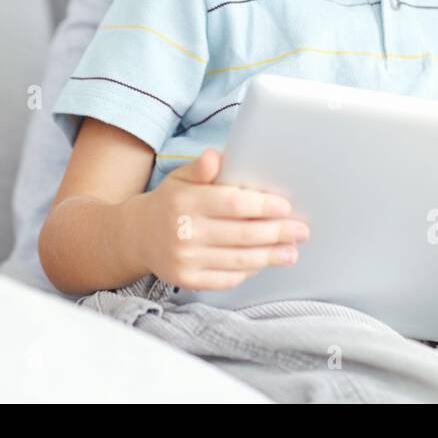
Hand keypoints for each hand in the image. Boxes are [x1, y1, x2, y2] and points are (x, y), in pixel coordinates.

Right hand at [130, 148, 309, 290]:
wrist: (137, 236)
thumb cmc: (170, 203)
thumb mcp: (180, 178)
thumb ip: (201, 168)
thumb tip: (216, 157)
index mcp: (184, 201)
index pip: (231, 204)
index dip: (262, 206)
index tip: (286, 206)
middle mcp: (183, 232)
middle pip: (241, 235)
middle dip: (276, 233)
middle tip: (301, 230)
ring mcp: (185, 260)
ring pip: (238, 260)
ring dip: (270, 256)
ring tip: (292, 250)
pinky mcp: (187, 281)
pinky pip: (226, 278)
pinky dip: (249, 271)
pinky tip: (265, 262)